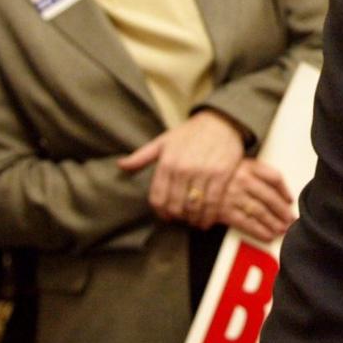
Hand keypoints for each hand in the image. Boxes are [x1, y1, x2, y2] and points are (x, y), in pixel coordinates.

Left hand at [117, 109, 245, 228]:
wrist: (221, 121)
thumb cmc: (190, 133)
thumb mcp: (163, 141)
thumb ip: (141, 156)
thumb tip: (120, 165)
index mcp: (167, 162)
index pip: (158, 198)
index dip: (161, 212)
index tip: (166, 216)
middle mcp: (183, 168)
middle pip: (176, 205)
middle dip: (178, 217)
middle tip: (182, 219)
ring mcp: (203, 172)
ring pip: (194, 206)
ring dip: (193, 219)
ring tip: (194, 222)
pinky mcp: (221, 174)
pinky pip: (213, 201)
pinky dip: (209, 215)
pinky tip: (207, 220)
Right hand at [218, 158, 294, 242]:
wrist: (190, 178)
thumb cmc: (215, 172)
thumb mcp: (235, 163)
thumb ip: (254, 172)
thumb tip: (277, 192)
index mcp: (248, 166)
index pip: (273, 177)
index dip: (284, 190)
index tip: (289, 199)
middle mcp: (243, 180)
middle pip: (269, 196)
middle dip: (282, 210)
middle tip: (291, 219)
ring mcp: (233, 195)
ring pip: (260, 211)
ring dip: (273, 222)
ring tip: (282, 229)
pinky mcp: (223, 210)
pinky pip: (245, 222)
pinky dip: (258, 231)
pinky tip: (267, 236)